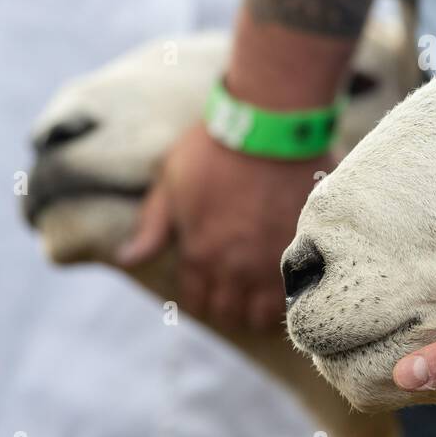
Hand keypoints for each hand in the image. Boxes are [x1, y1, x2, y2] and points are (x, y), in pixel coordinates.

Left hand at [118, 122, 332, 331]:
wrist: (269, 124)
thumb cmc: (214, 148)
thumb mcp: (171, 182)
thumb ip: (153, 227)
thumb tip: (129, 259)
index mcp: (200, 254)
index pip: (197, 300)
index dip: (201, 293)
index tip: (208, 281)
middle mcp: (236, 268)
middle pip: (230, 311)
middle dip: (229, 302)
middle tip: (236, 285)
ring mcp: (274, 261)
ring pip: (266, 312)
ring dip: (262, 305)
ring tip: (264, 286)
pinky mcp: (306, 247)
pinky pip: (299, 289)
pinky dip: (293, 290)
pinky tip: (291, 277)